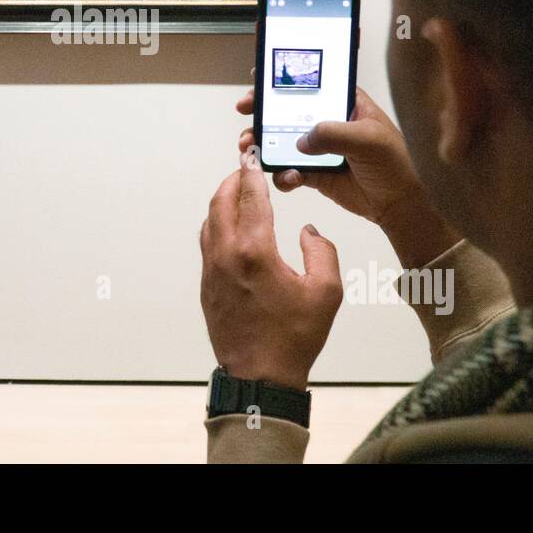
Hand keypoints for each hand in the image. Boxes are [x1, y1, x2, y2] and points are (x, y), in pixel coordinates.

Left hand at [199, 152, 343, 390]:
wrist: (261, 376)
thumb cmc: (294, 337)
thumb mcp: (326, 292)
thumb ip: (322, 251)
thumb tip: (308, 231)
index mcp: (254, 252)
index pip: (250, 197)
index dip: (252, 172)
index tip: (253, 156)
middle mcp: (226, 255)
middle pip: (221, 201)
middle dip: (232, 180)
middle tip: (245, 168)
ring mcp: (211, 270)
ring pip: (209, 220)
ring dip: (222, 201)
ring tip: (238, 192)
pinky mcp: (206, 285)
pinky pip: (207, 242)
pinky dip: (217, 224)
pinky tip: (231, 226)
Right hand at [235, 82, 457, 267]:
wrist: (399, 205)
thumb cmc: (395, 164)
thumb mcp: (368, 139)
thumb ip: (334, 133)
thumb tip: (302, 139)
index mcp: (346, 103)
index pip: (312, 82)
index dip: (285, 77)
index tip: (261, 75)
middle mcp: (330, 122)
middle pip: (289, 109)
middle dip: (263, 109)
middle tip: (246, 109)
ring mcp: (320, 148)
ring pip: (282, 140)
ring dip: (263, 142)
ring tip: (250, 146)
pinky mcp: (315, 173)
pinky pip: (289, 170)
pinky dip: (281, 174)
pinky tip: (285, 178)